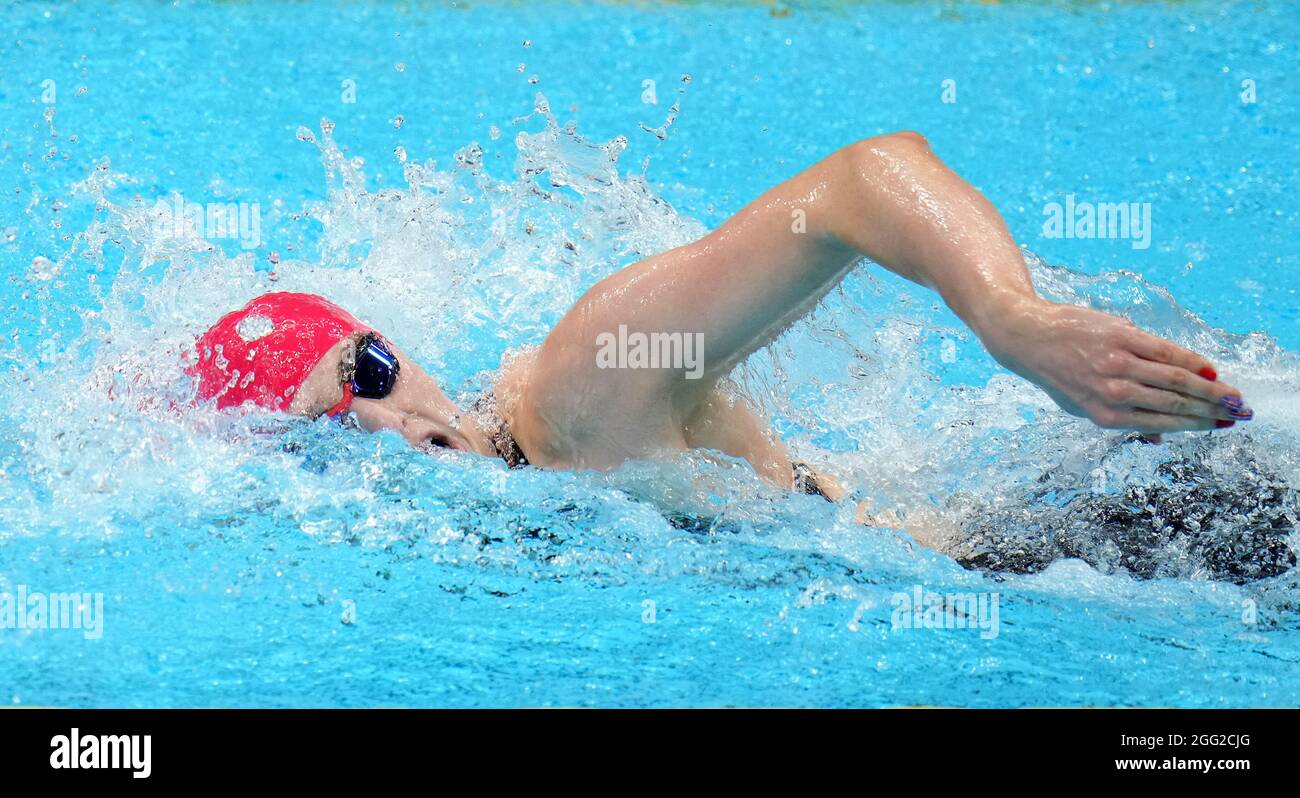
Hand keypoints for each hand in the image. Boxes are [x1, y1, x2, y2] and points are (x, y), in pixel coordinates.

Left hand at [977, 298, 1252, 436]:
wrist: (1028, 337)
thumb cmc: (1060, 374)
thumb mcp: (1082, 407)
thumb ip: (1122, 421)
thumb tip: (1162, 438)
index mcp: (1104, 416)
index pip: (1163, 423)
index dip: (1197, 426)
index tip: (1222, 426)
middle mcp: (1113, 394)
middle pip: (1176, 404)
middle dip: (1212, 411)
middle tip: (1240, 413)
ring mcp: (1118, 364)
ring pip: (1177, 380)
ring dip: (1211, 389)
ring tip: (1233, 395)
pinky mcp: (1121, 337)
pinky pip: (1165, 351)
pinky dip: (1191, 361)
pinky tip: (1209, 369)